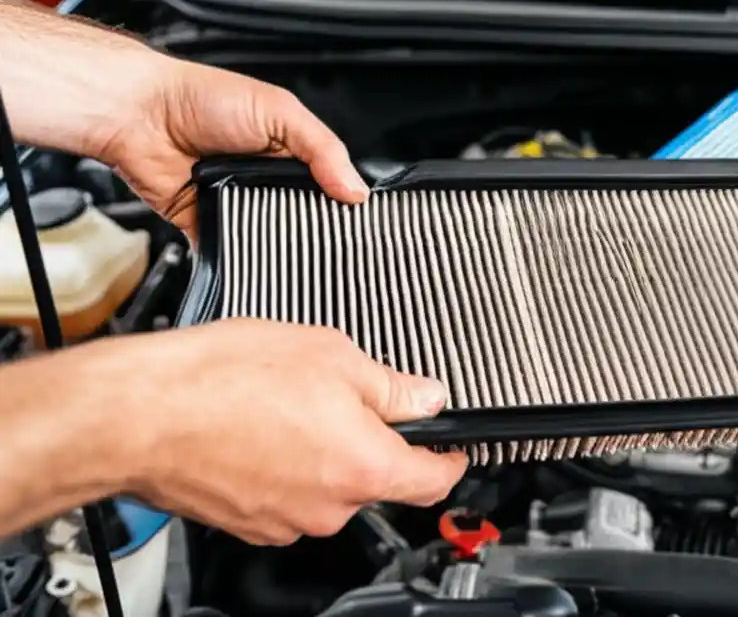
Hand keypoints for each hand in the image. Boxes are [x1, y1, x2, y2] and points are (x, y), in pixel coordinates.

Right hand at [92, 319, 464, 544]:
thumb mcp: (331, 356)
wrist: (141, 414)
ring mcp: (286, 521)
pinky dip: (282, 467)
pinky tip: (256, 428)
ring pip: (327, 486)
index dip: (450, 461)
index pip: (434, 481)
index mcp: (366, 467)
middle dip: (368, 441)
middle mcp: (330, 507)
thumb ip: (390, 385)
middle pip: (375, 479)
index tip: (452, 450)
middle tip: (339, 397)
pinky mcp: (248, 523)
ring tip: (285, 405)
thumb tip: (425, 397)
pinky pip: (285, 495)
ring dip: (321, 452)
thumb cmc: (225, 381)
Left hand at [98, 58, 367, 240]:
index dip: (340, 202)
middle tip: (319, 235)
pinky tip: (249, 256)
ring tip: (280, 240)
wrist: (139, 114)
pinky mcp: (206, 225)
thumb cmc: (201, 98)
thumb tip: (357, 190)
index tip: (353, 220)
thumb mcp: (279, 111)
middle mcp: (264, 178)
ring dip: (272, 241)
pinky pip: (228, 250)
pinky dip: (235, 256)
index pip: (327, 185)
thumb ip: (322, 148)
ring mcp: (235, 202)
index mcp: (289, 151)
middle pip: (300, 216)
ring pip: (267, 237)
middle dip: (307, 226)